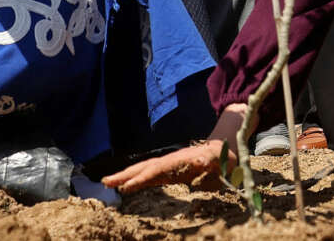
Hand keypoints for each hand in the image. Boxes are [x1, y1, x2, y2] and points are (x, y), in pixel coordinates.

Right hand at [104, 105, 248, 192]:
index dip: (142, 178)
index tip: (126, 186)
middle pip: (145, 167)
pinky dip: (136, 177)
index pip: (158, 170)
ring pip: (145, 169)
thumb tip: (199, 160)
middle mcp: (172, 161)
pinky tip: (127, 184)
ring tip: (108, 182)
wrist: (227, 147)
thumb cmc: (224, 158)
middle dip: (126, 175)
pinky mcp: (171, 170)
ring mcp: (170, 164)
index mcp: (181, 160)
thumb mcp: (221, 160)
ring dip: (127, 175)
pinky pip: (150, 173)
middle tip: (106, 182)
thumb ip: (210, 161)